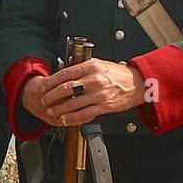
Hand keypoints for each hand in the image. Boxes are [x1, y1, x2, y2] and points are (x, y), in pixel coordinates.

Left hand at [22, 60, 144, 127]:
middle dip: (51, 96)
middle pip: (66, 88)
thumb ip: (81, 66)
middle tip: (44, 100)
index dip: (51, 82)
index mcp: (92, 67)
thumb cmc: (118, 74)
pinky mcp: (105, 106)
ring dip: (59, 108)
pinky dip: (73, 117)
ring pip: (73, 103)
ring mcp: (100, 94)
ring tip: (51, 110)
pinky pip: (85, 114)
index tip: (43, 87)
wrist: (138, 84)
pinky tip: (65, 118)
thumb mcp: (99, 63)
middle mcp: (95, 80)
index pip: (65, 74)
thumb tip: (62, 69)